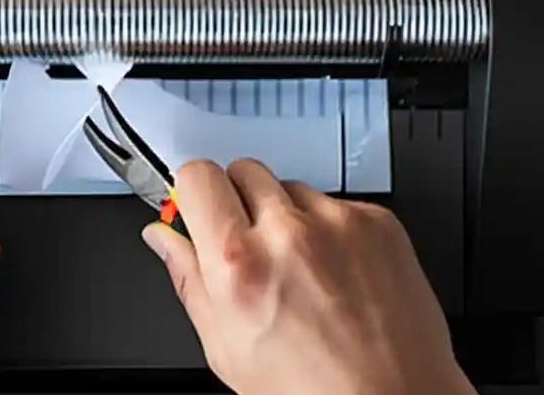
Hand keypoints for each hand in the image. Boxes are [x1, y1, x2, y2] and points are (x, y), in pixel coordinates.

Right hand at [143, 159, 473, 394]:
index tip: (199, 206)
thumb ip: (190, 282)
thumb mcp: (227, 350)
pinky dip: (331, 229)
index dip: (194, 191)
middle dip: (238, 202)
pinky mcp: (378, 222)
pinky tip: (336, 273)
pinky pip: (337, 203)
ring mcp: (338, 223)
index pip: (198, 175)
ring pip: (291, 187)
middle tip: (251, 246)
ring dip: (287, 216)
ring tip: (301, 270)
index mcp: (240, 265)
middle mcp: (289, 234)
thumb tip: (164, 240)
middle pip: (243, 171)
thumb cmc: (314, 392)